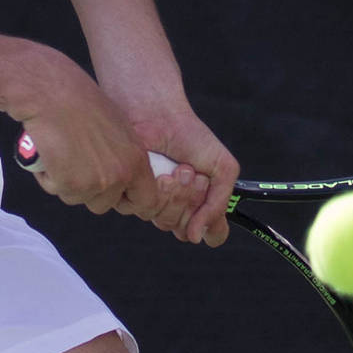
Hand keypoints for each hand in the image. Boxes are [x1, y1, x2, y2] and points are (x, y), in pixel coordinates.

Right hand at [10, 57, 168, 221]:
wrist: (52, 92)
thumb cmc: (78, 101)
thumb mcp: (116, 127)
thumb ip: (122, 155)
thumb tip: (116, 172)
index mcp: (136, 158)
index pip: (147, 199)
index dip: (129, 202)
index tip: (115, 199)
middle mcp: (121, 174)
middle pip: (106, 204)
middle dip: (88, 191)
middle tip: (75, 166)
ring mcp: (98, 182)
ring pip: (79, 199)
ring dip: (66, 183)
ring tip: (60, 153)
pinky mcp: (72, 185)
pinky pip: (56, 190)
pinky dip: (48, 177)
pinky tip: (48, 153)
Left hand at [120, 106, 238, 247]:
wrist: (157, 115)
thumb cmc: (189, 136)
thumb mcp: (222, 168)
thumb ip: (219, 205)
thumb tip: (197, 238)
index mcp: (199, 204)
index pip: (209, 234)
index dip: (209, 221)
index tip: (206, 193)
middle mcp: (175, 208)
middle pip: (184, 230)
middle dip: (190, 199)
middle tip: (189, 172)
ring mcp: (152, 203)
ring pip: (165, 222)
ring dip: (175, 194)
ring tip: (176, 168)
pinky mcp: (130, 196)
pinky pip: (144, 211)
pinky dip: (156, 190)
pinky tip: (158, 171)